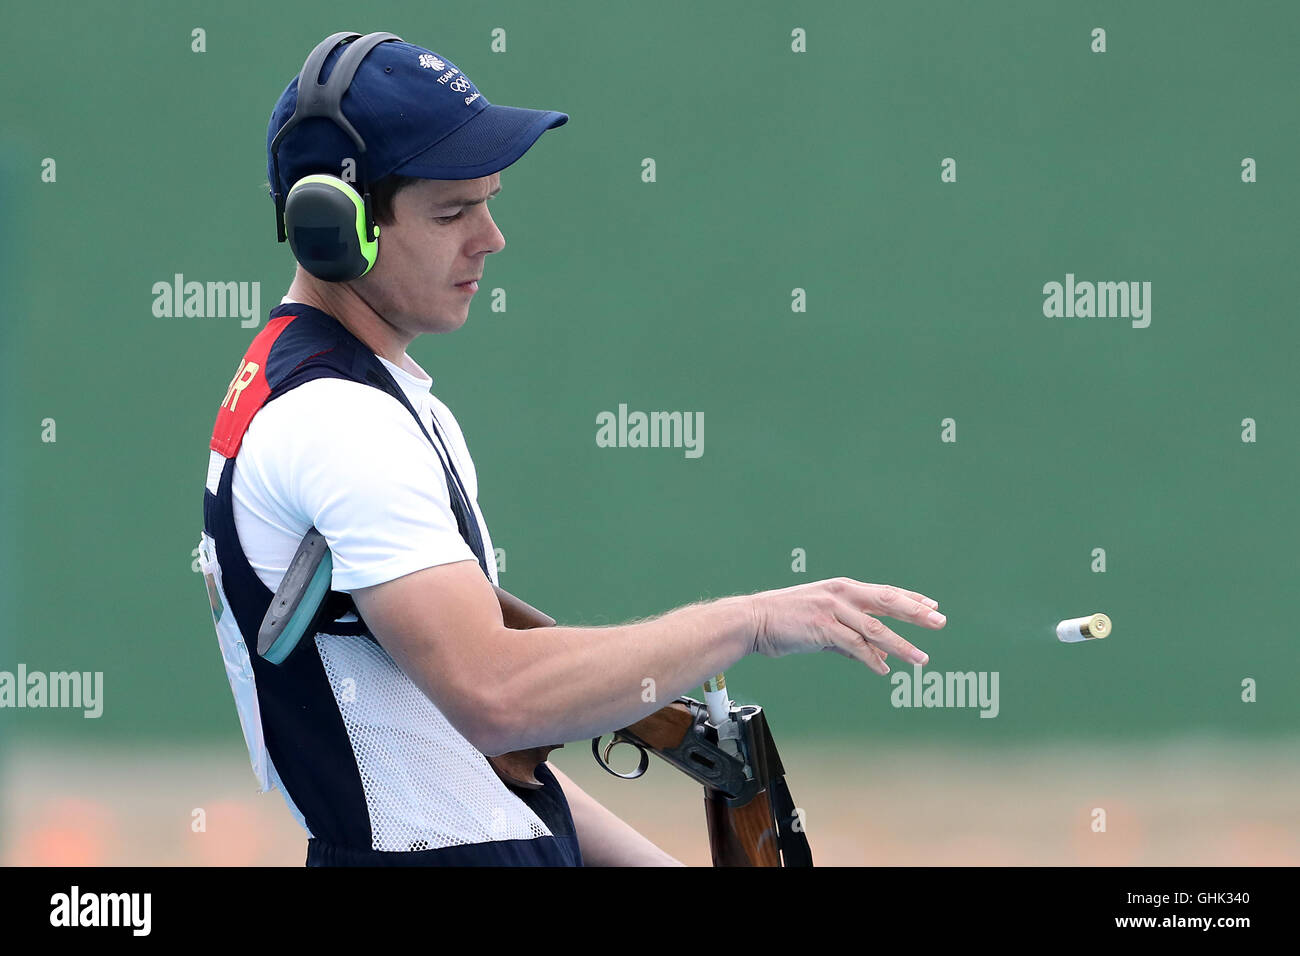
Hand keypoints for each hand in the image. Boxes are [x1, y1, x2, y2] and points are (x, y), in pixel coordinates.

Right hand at [749, 577, 944, 674]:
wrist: (752, 621)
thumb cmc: (785, 621)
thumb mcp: (821, 624)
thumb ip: (850, 639)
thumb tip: (880, 658)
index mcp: (843, 589)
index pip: (885, 593)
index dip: (911, 599)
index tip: (933, 606)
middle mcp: (841, 594)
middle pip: (888, 602)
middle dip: (916, 613)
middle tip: (940, 621)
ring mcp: (833, 609)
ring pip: (876, 628)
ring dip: (901, 645)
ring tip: (921, 658)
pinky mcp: (823, 627)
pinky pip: (854, 645)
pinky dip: (871, 658)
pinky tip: (884, 669)